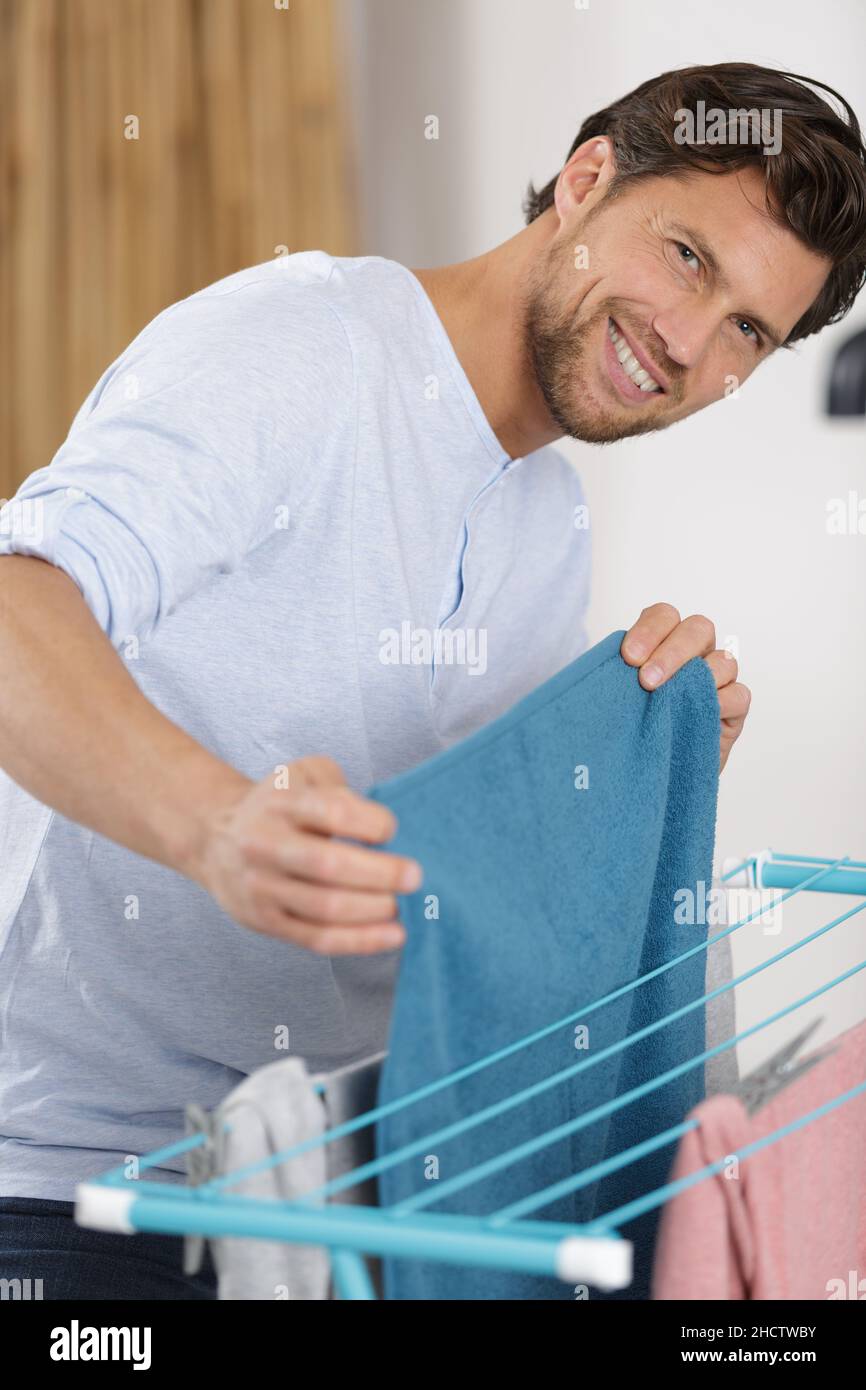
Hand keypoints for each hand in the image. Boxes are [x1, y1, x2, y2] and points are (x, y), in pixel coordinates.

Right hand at [187, 755, 421, 953]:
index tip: (391, 829)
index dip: (370, 823)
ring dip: (373, 911)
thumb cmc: (276, 805)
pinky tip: (391, 934)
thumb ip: (339, 787)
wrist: (215, 838)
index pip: (332, 812)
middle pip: (328, 865)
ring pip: (325, 908)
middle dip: (380, 874)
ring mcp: (262, 887)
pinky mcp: (266, 921)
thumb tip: (380, 824)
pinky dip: (360, 940)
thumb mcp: (303, 774)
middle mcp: (265, 845)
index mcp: (280, 804)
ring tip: (404, 907)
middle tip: (415, 877)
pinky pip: (317, 939)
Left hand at [620, 603, 750, 772]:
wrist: (642, 770)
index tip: (628, 657)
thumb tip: (596, 673)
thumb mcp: (614, 698)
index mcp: (663, 642)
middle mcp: (694, 654)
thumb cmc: (627, 727)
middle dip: (673, 650)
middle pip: (698, 629)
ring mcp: (717, 680)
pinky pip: (739, 695)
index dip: (649, 630)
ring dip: (699, 674)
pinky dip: (721, 700)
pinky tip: (697, 712)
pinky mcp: (733, 710)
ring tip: (671, 699)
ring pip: (724, 659)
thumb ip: (614, 678)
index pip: (664, 616)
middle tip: (647, 680)